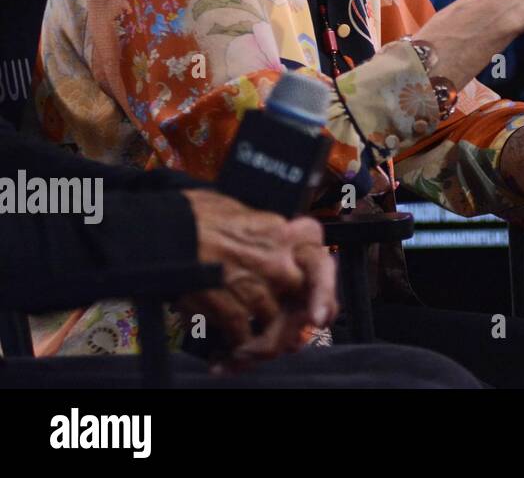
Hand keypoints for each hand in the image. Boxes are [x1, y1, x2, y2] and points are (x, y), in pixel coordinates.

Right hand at [178, 191, 335, 367]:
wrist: (158, 232)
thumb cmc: (193, 217)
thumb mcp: (241, 210)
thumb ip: (266, 232)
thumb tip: (277, 248)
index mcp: (282, 231)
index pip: (320, 256)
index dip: (323, 281)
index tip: (321, 303)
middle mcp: (277, 259)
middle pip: (307, 295)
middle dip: (301, 314)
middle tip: (292, 333)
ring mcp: (256, 284)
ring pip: (276, 322)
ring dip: (264, 337)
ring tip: (249, 348)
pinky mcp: (230, 306)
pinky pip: (244, 336)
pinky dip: (236, 349)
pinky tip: (225, 354)